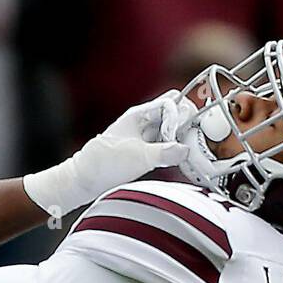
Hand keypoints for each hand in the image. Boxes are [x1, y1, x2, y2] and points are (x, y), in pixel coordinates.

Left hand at [23, 89, 191, 215]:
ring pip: (168, 132)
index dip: (182, 111)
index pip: (169, 102)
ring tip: (194, 148)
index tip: (191, 124)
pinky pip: (161, 147)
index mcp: (138, 115)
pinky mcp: (139, 153)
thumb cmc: (105, 164)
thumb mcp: (140, 157)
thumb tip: (186, 150)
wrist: (83, 180)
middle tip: (199, 135)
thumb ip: (166, 152)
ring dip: (180, 138)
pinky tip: (180, 159)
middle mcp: (140, 124)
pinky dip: (171, 151)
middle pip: (171, 116)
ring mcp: (140, 138)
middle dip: (185, 123)